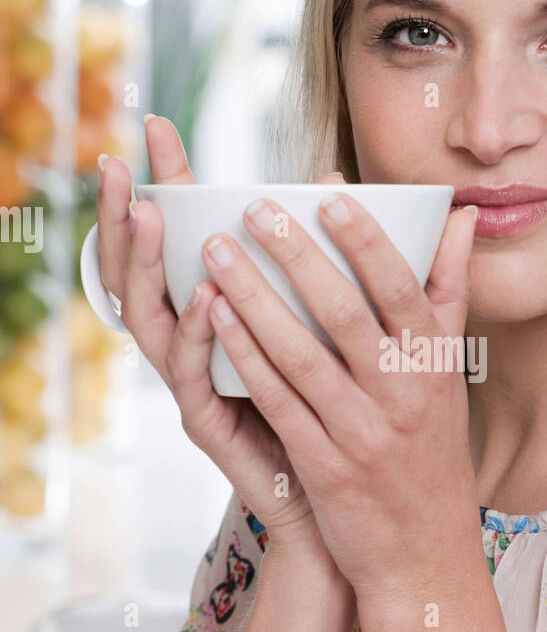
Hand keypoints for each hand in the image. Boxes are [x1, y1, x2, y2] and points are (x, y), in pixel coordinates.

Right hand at [95, 116, 346, 557]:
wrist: (340, 502)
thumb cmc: (337, 409)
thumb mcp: (333, 324)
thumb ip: (332, 256)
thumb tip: (342, 180)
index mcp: (219, 315)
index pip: (179, 239)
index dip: (166, 186)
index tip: (158, 128)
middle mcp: (196, 345)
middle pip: (143, 273)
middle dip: (126, 218)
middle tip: (120, 165)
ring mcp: (197, 386)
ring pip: (153, 319)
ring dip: (149, 265)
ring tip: (149, 212)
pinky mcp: (211, 426)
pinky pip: (195, 376)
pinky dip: (198, 335)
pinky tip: (209, 297)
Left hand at [200, 191, 480, 597]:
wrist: (424, 554)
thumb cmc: (433, 454)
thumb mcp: (450, 376)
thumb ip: (449, 294)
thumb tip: (459, 218)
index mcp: (433, 366)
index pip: (402, 290)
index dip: (366, 240)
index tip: (329, 194)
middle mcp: (401, 396)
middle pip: (345, 313)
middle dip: (296, 256)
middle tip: (253, 207)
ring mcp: (361, 433)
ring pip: (301, 354)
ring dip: (254, 298)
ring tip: (216, 251)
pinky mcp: (324, 467)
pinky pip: (277, 402)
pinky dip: (245, 357)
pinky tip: (216, 318)